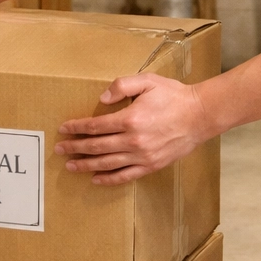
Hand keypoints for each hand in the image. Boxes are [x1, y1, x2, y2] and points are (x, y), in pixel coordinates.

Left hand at [54, 73, 217, 185]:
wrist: (200, 115)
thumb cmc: (173, 96)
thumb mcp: (147, 81)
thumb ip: (121, 86)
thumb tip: (101, 99)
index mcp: (130, 119)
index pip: (95, 126)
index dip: (77, 128)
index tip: (64, 129)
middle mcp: (134, 140)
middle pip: (97, 147)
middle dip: (76, 148)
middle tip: (60, 149)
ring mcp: (143, 156)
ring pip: (107, 164)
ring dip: (86, 165)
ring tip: (71, 166)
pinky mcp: (151, 165)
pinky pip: (126, 176)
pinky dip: (109, 179)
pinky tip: (96, 179)